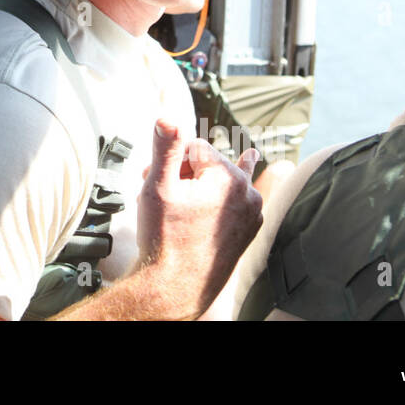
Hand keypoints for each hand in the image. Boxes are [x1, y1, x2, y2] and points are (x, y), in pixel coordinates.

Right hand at [135, 118, 262, 318]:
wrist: (176, 286)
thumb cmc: (166, 239)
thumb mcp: (158, 186)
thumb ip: (165, 147)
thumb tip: (167, 118)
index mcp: (227, 177)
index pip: (192, 146)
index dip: (170, 159)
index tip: (154, 177)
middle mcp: (246, 192)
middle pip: (207, 163)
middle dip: (181, 173)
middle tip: (161, 192)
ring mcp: (251, 212)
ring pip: (220, 181)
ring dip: (198, 185)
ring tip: (182, 199)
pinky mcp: (248, 228)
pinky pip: (236, 199)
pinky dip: (223, 195)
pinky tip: (240, 175)